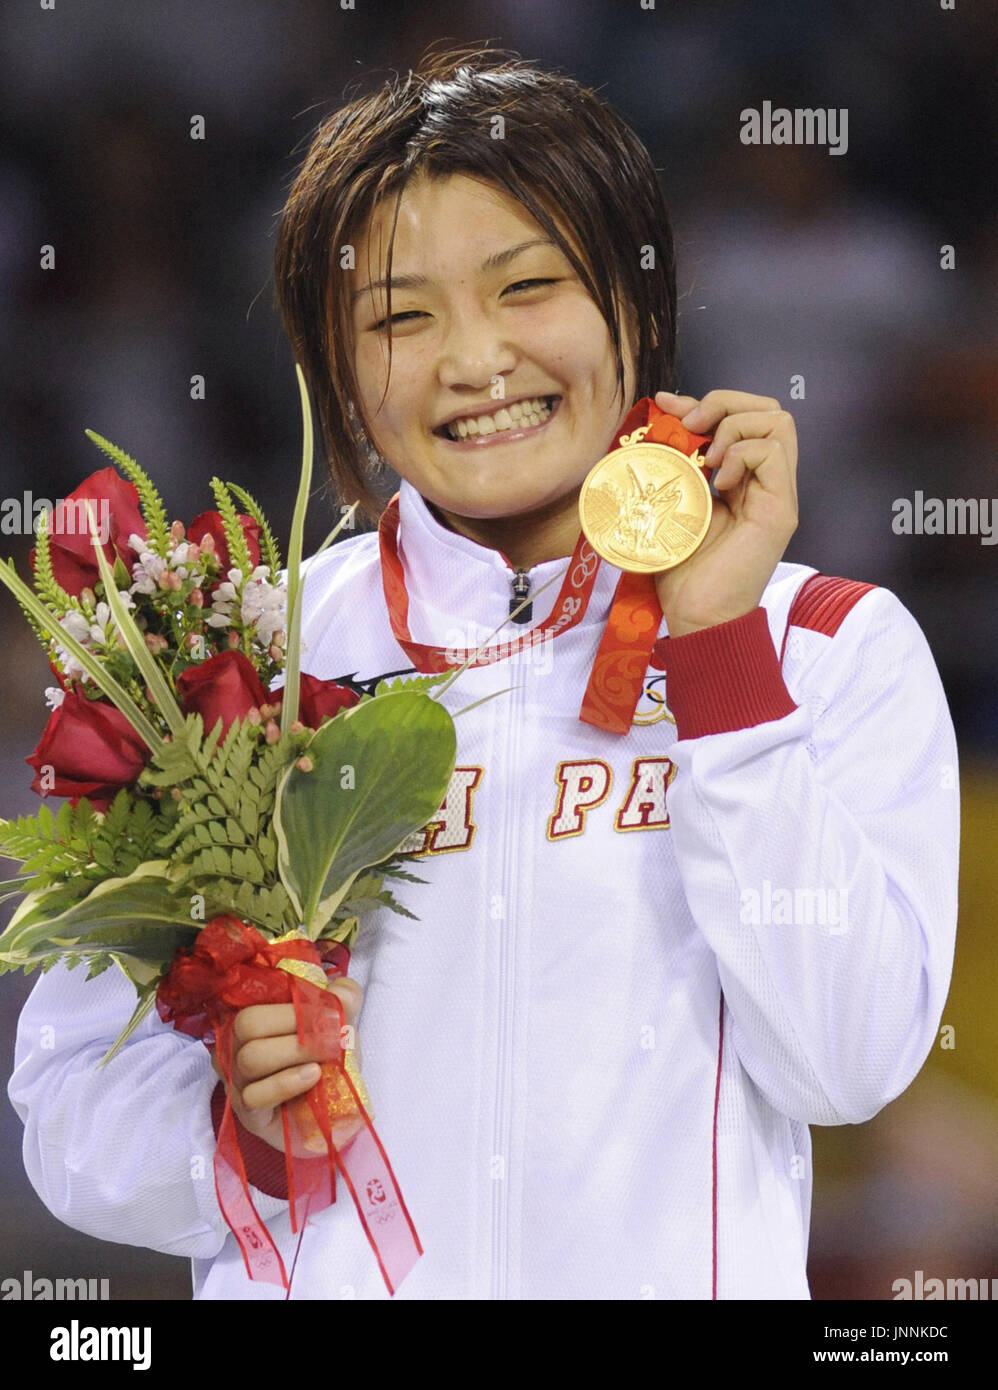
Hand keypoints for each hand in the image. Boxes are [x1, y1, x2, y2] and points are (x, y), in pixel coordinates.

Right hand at [210, 976, 363, 1157]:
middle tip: (328, 1035)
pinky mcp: (247, 1113)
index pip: (256, 995)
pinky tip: (312, 1077)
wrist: (332, 1116)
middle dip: (294, 1023)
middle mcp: (237, 1047)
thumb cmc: (328, 1065)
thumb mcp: (341, 1027)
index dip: (292, 997)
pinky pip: (255, 1095)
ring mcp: (238, 1081)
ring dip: (293, 1053)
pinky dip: (287, 1082)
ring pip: (250, 1058)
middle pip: (247, 1023)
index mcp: (256, 1019)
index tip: (327, 1005)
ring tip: (321, 1060)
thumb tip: (341, 991)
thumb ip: (344, 1001)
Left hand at [652, 389, 797, 635]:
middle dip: (726, 403)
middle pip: (769, 409)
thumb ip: (672, 460)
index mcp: (743, 480)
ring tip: (706, 460)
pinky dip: (741, 453)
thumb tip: (658, 413)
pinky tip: (718, 481)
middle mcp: (766, 483)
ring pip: (779, 422)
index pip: (745, 416)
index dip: (709, 401)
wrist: (696, 616)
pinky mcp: (780, 511)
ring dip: (734, 427)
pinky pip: (773, 453)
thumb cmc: (682, 570)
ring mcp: (778, 496)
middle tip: (691, 428)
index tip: (668, 408)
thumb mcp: (670, 502)